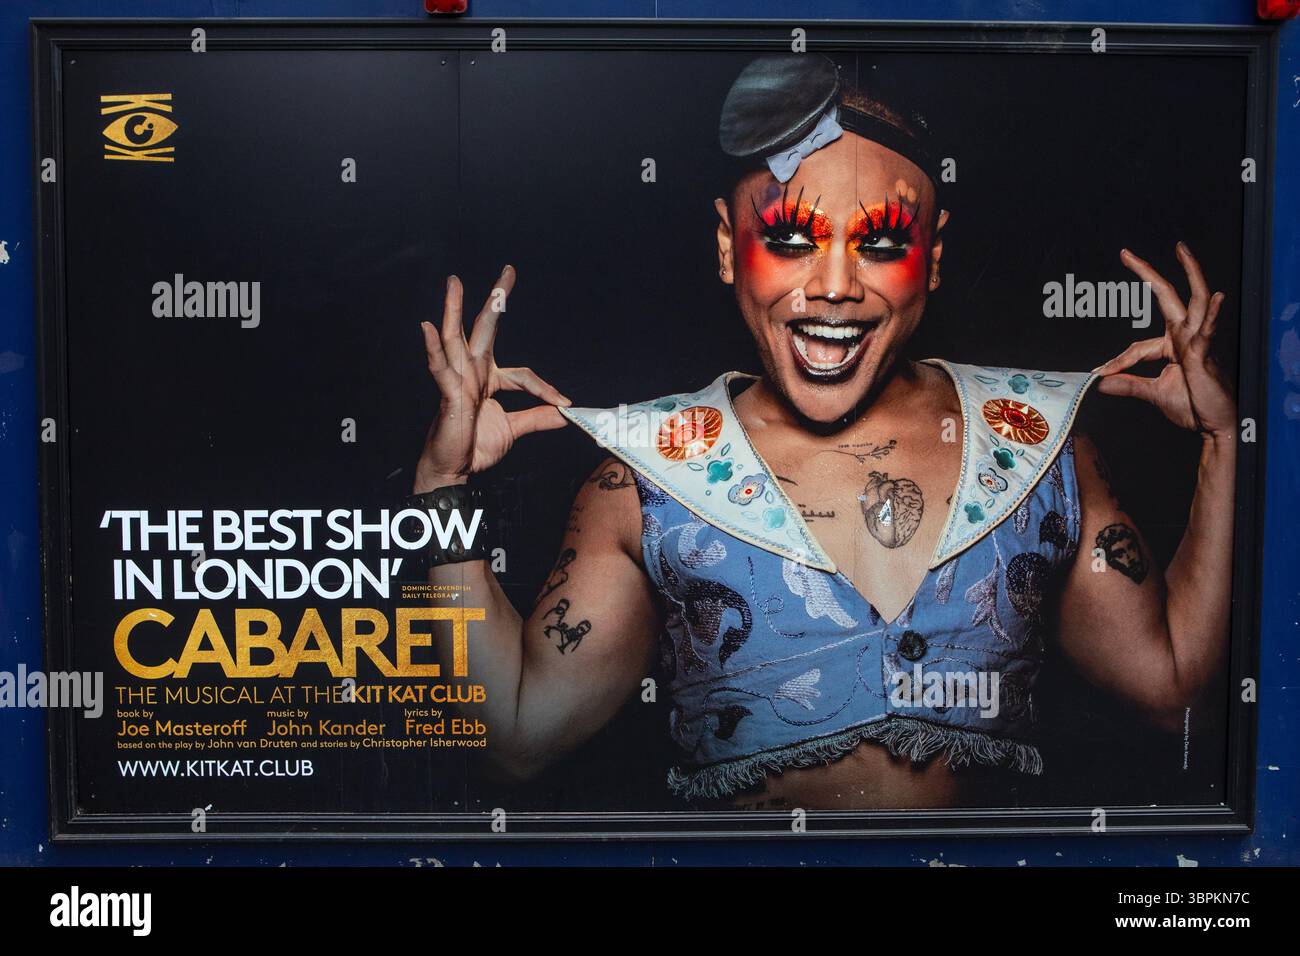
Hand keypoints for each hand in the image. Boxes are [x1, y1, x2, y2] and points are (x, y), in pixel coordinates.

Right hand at [414, 266, 570, 492]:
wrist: (454, 469)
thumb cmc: (475, 445)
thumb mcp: (514, 428)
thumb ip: (537, 418)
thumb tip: (566, 414)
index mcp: (489, 379)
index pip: (523, 374)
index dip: (544, 388)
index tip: (564, 403)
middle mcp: (473, 372)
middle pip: (485, 329)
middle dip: (495, 301)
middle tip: (507, 272)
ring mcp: (458, 380)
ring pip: (455, 338)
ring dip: (453, 309)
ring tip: (453, 283)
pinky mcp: (446, 393)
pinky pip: (440, 367)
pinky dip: (433, 348)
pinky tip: (428, 328)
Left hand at [1092, 243, 1235, 439]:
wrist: (1213, 424)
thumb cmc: (1192, 405)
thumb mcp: (1152, 393)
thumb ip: (1128, 384)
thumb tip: (1100, 382)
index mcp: (1172, 345)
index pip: (1136, 346)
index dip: (1117, 362)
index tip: (1099, 375)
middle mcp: (1184, 336)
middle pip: (1166, 297)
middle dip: (1147, 273)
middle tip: (1126, 254)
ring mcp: (1197, 341)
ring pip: (1195, 300)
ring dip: (1191, 273)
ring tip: (1182, 252)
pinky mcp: (1206, 353)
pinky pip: (1208, 330)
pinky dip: (1212, 313)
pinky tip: (1215, 297)